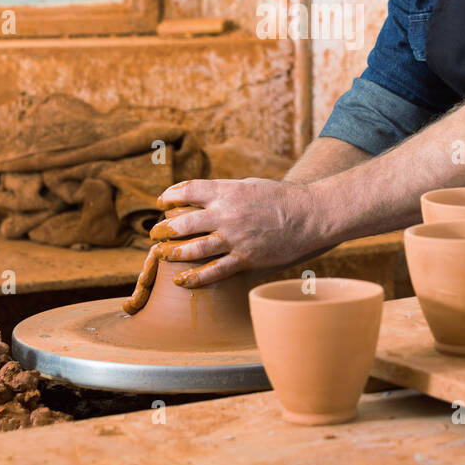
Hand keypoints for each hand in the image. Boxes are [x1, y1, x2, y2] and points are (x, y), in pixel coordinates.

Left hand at [152, 178, 326, 287]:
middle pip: (182, 222)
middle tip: (154, 233)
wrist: (310, 215)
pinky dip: (194, 278)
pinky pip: (214, 271)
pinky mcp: (246, 258)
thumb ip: (224, 191)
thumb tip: (201, 196)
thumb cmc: (280, 198)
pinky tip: (181, 280)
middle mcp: (227, 214)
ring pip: (193, 249)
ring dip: (172, 253)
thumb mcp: (249, 185)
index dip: (169, 195)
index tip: (161, 202)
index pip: (187, 190)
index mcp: (227, 191)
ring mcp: (235, 238)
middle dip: (162, 229)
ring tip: (162, 254)